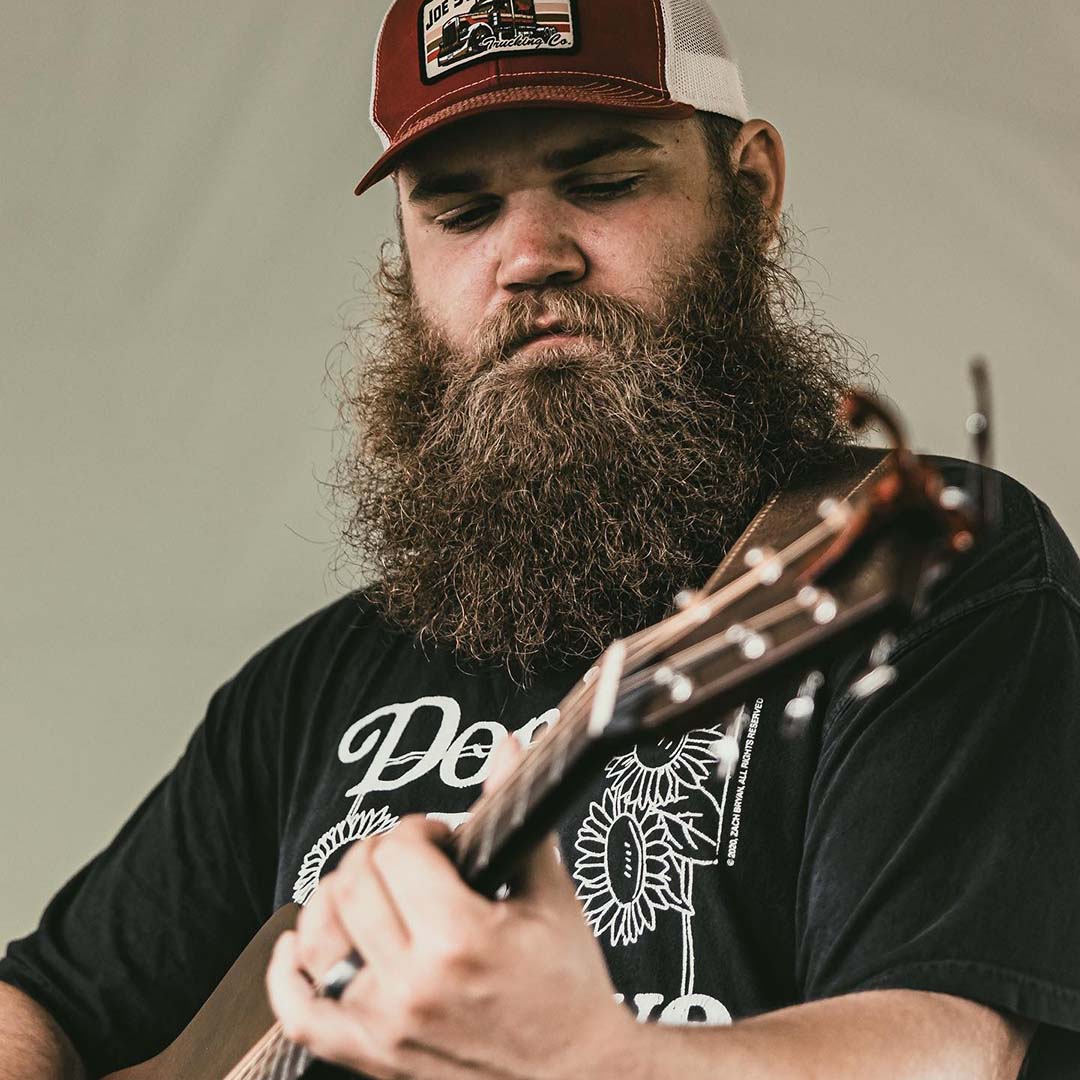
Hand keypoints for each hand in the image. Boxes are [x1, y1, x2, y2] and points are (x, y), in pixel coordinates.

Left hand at [266, 737, 637, 1078]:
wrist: (577, 1076)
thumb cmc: (569, 983)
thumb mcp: (551, 894)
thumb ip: (517, 816)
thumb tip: (505, 745)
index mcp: (462, 938)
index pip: (399, 852)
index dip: (420, 830)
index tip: (442, 839)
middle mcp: (415, 984)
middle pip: (355, 885)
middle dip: (379, 855)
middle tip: (411, 861)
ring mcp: (387, 1026)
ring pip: (321, 937)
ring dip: (336, 898)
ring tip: (370, 892)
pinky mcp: (373, 1058)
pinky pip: (301, 1015)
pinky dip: (287, 974)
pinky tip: (297, 942)